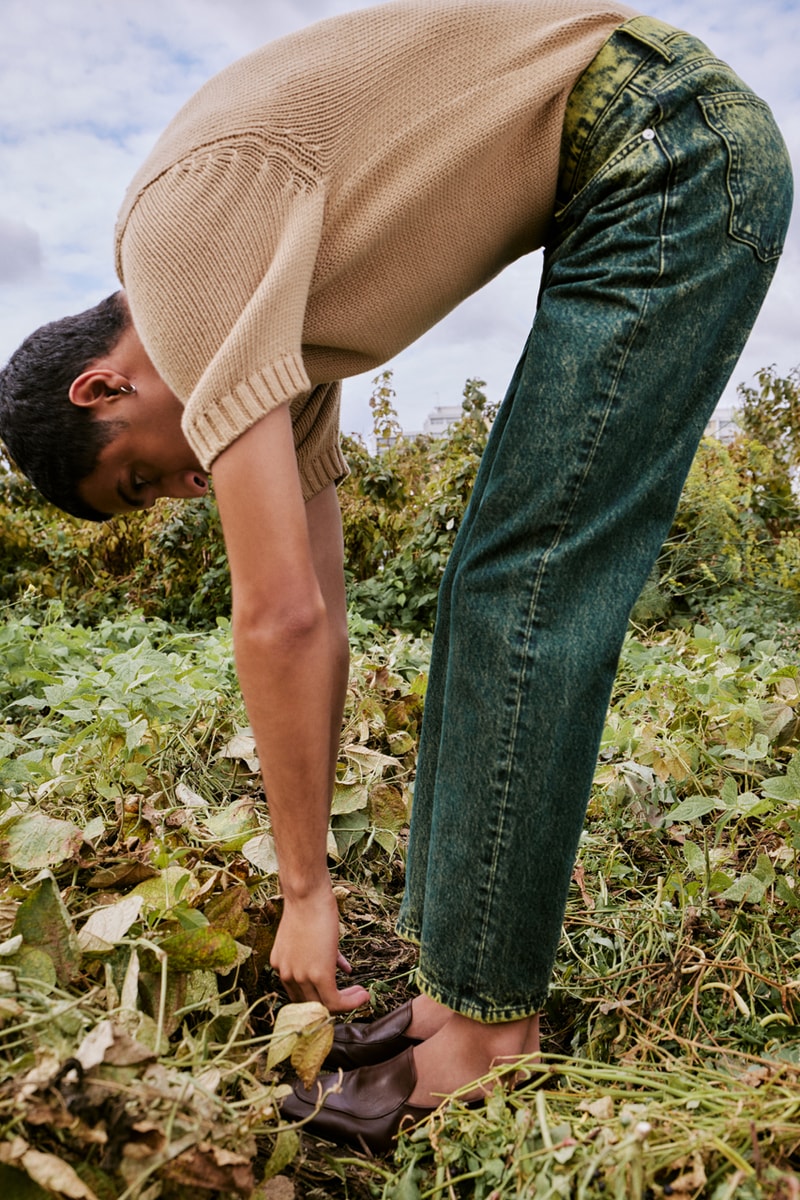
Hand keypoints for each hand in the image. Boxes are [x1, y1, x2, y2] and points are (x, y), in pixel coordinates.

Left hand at [270, 884, 370, 1012]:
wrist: (306, 894)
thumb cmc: (309, 906)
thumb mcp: (311, 935)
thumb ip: (322, 954)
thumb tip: (341, 966)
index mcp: (281, 964)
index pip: (300, 991)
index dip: (319, 993)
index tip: (338, 988)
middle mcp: (286, 974)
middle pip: (310, 1002)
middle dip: (333, 1002)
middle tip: (351, 995)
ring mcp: (301, 977)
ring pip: (324, 1005)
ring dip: (346, 1002)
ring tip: (360, 994)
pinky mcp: (319, 976)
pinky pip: (336, 1001)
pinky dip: (352, 1002)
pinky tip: (363, 994)